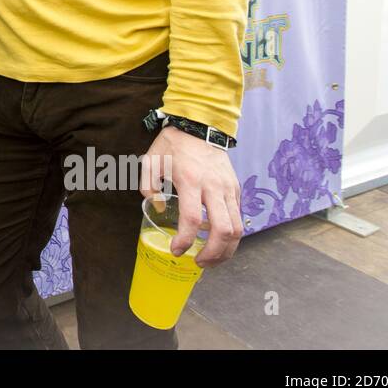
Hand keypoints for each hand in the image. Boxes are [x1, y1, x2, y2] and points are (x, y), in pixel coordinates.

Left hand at [140, 125, 242, 267]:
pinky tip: (218, 242)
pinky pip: (239, 218)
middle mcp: (213, 187)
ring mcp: (228, 189)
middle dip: (212, 254)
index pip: (191, 219)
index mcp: (190, 181)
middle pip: (223, 230)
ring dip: (226, 250)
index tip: (176, 251)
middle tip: (198, 263)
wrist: (200, 125)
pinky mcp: (236, 189)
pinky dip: (231, 236)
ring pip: (238, 228)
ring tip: (211, 260)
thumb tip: (159, 209)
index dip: (185, 241)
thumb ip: (148, 186)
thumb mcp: (150, 161)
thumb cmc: (173, 144)